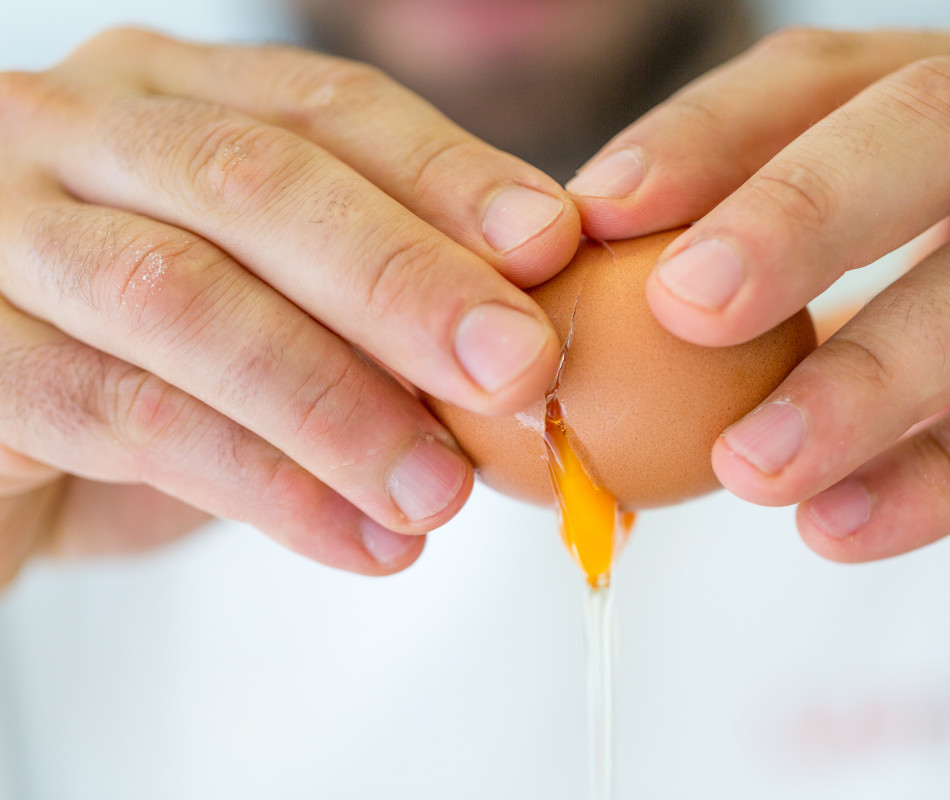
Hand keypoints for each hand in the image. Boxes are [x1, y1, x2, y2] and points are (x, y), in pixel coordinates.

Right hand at [0, 29, 580, 584]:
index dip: (447, 174)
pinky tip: (357, 538)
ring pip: (185, 299)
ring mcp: (1, 236)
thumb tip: (530, 328)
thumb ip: (375, 294)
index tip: (551, 245)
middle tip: (515, 367)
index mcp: (172, 93)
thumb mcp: (273, 301)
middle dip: (403, 280)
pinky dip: (264, 486)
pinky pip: (128, 418)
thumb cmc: (160, 362)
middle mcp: (77, 134)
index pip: (327, 107)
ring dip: (339, 406)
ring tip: (441, 493)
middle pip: (256, 183)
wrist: (7, 448)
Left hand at [568, 26, 949, 563]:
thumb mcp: (913, 301)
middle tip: (683, 304)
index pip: (833, 75)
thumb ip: (795, 308)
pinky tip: (848, 524)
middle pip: (942, 122)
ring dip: (868, 374)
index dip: (710, 134)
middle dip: (799, 211)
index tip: (600, 211)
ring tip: (752, 466)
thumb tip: (616, 340)